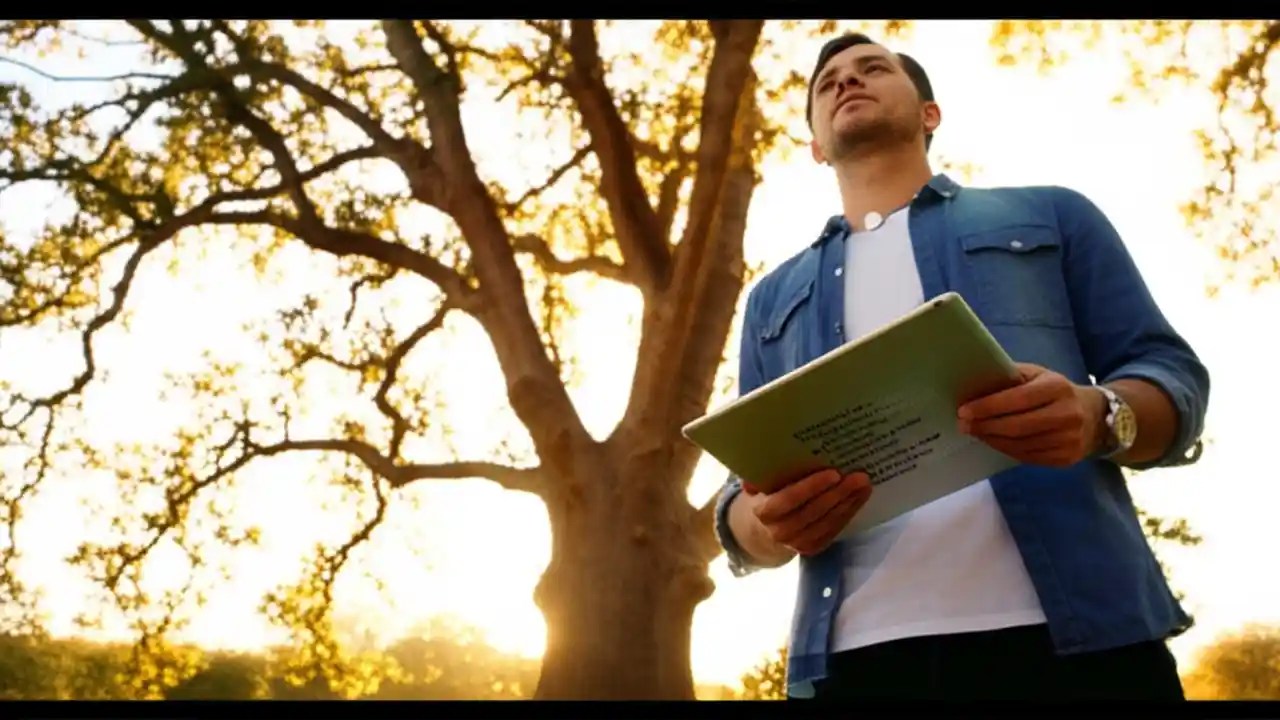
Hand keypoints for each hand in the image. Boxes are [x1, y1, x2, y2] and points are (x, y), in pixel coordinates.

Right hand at [741, 469, 872, 556]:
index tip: (833, 473)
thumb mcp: (757, 488)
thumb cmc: (764, 499)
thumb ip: (759, 477)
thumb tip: (767, 463)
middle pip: (814, 511)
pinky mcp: (814, 548)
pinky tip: (860, 496)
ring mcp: (799, 544)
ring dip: (849, 502)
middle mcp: (781, 532)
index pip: (789, 499)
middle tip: (858, 476)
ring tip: (864, 484)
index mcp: (765, 512)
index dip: (811, 487)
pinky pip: (835, 529)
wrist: (763, 532)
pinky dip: (849, 512)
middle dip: (838, 493)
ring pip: (828, 521)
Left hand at [957, 362, 1105, 467]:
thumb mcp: (1038, 375)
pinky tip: (993, 441)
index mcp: (1057, 388)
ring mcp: (1069, 440)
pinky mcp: (1066, 458)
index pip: (1017, 398)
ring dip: (991, 439)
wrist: (1094, 416)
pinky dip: (1005, 449)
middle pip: (1017, 426)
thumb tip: (975, 384)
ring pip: (1020, 445)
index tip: (964, 410)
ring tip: (975, 432)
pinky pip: (1027, 457)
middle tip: (963, 424)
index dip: (988, 406)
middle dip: (985, 426)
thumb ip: (1011, 377)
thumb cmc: (1056, 391)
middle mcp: (1067, 415)